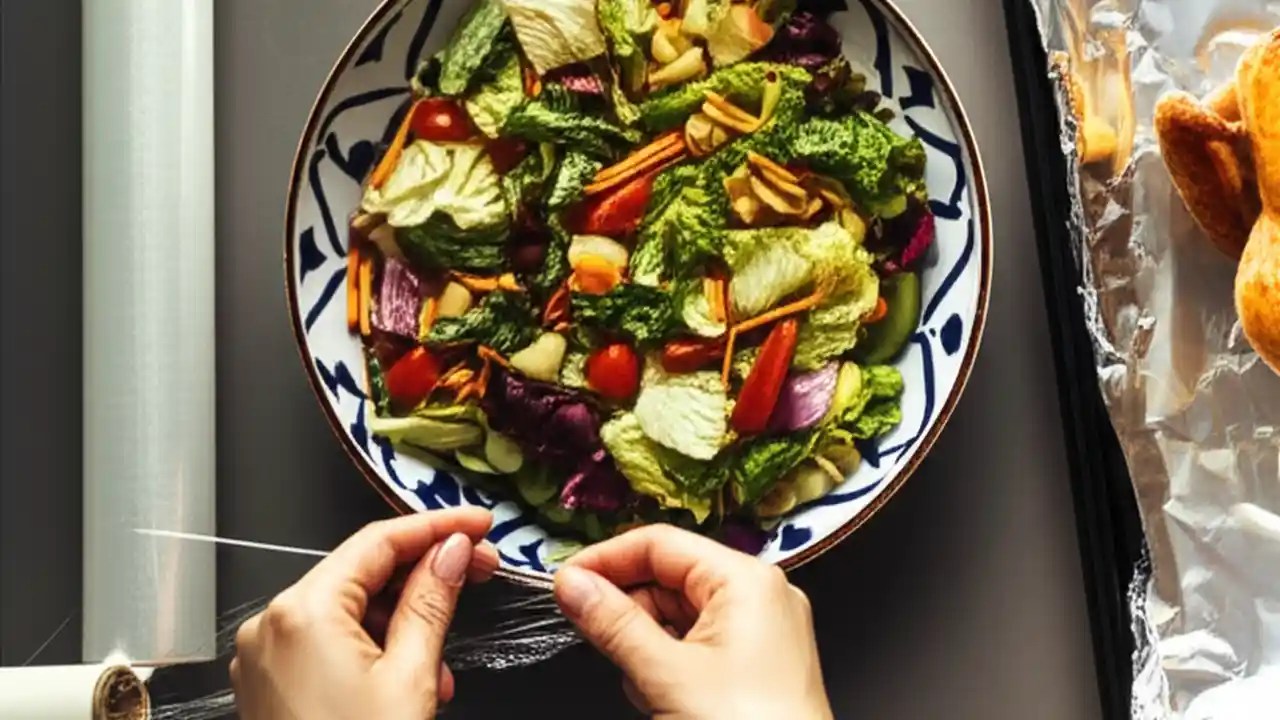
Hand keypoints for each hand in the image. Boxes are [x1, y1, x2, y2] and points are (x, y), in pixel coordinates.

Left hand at [231, 509, 497, 719]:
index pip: (377, 542)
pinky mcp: (272, 685)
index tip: (478, 525)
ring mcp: (266, 657)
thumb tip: (451, 551)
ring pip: (347, 611)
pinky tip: (412, 679)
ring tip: (444, 663)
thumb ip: (432, 602)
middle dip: (423, 575)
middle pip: (360, 572)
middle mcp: (273, 626)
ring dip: (402, 621)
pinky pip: (329, 644)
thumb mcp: (411, 678)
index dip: (435, 527)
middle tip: (479, 570)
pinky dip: (373, 649)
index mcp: (302, 612)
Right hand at [554, 525, 831, 719]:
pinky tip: (660, 699)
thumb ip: (613, 625)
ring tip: (644, 687)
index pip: (661, 544)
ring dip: (647, 645)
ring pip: (680, 616)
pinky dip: (669, 667)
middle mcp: (760, 598)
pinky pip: (698, 647)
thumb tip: (574, 584)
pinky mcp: (756, 669)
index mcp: (747, 581)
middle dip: (628, 610)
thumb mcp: (666, 676)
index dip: (607, 559)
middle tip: (592, 635)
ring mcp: (761, 634)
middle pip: (669, 578)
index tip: (566, 582)